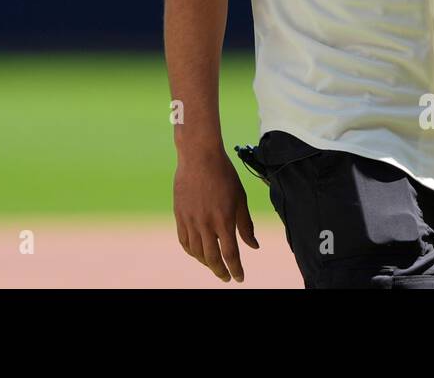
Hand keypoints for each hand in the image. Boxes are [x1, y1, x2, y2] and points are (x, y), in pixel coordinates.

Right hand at [173, 146, 258, 281]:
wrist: (199, 156)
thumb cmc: (224, 175)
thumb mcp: (240, 199)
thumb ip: (246, 225)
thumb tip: (253, 246)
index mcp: (224, 220)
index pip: (231, 254)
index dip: (236, 270)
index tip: (240, 278)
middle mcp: (205, 223)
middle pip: (212, 258)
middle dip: (221, 272)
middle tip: (226, 277)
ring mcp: (190, 219)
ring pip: (196, 252)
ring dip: (206, 263)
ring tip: (214, 265)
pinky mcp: (179, 214)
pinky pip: (183, 241)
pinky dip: (191, 251)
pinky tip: (197, 253)